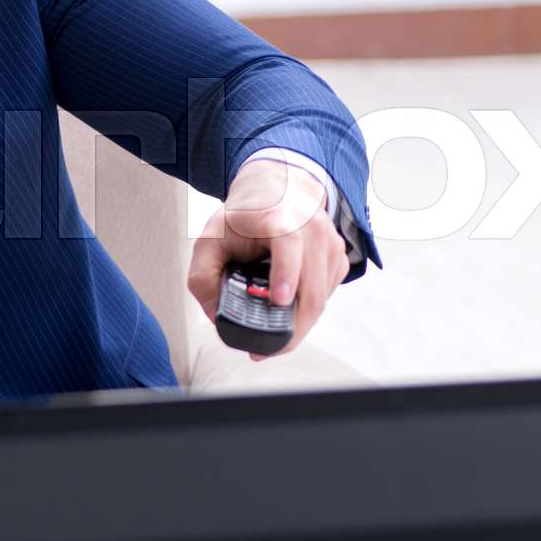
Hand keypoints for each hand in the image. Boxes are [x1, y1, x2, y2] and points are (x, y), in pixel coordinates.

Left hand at [186, 160, 348, 361]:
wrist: (276, 190)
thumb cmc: (243, 217)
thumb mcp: (210, 239)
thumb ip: (202, 277)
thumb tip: (217, 315)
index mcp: (277, 216)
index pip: (288, 243)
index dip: (286, 272)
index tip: (279, 300)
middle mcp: (310, 227)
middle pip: (311, 286)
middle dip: (290, 327)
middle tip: (264, 351)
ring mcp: (329, 242)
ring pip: (322, 297)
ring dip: (299, 325)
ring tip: (272, 339)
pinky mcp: (338, 256)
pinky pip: (327, 294)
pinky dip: (308, 311)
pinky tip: (287, 313)